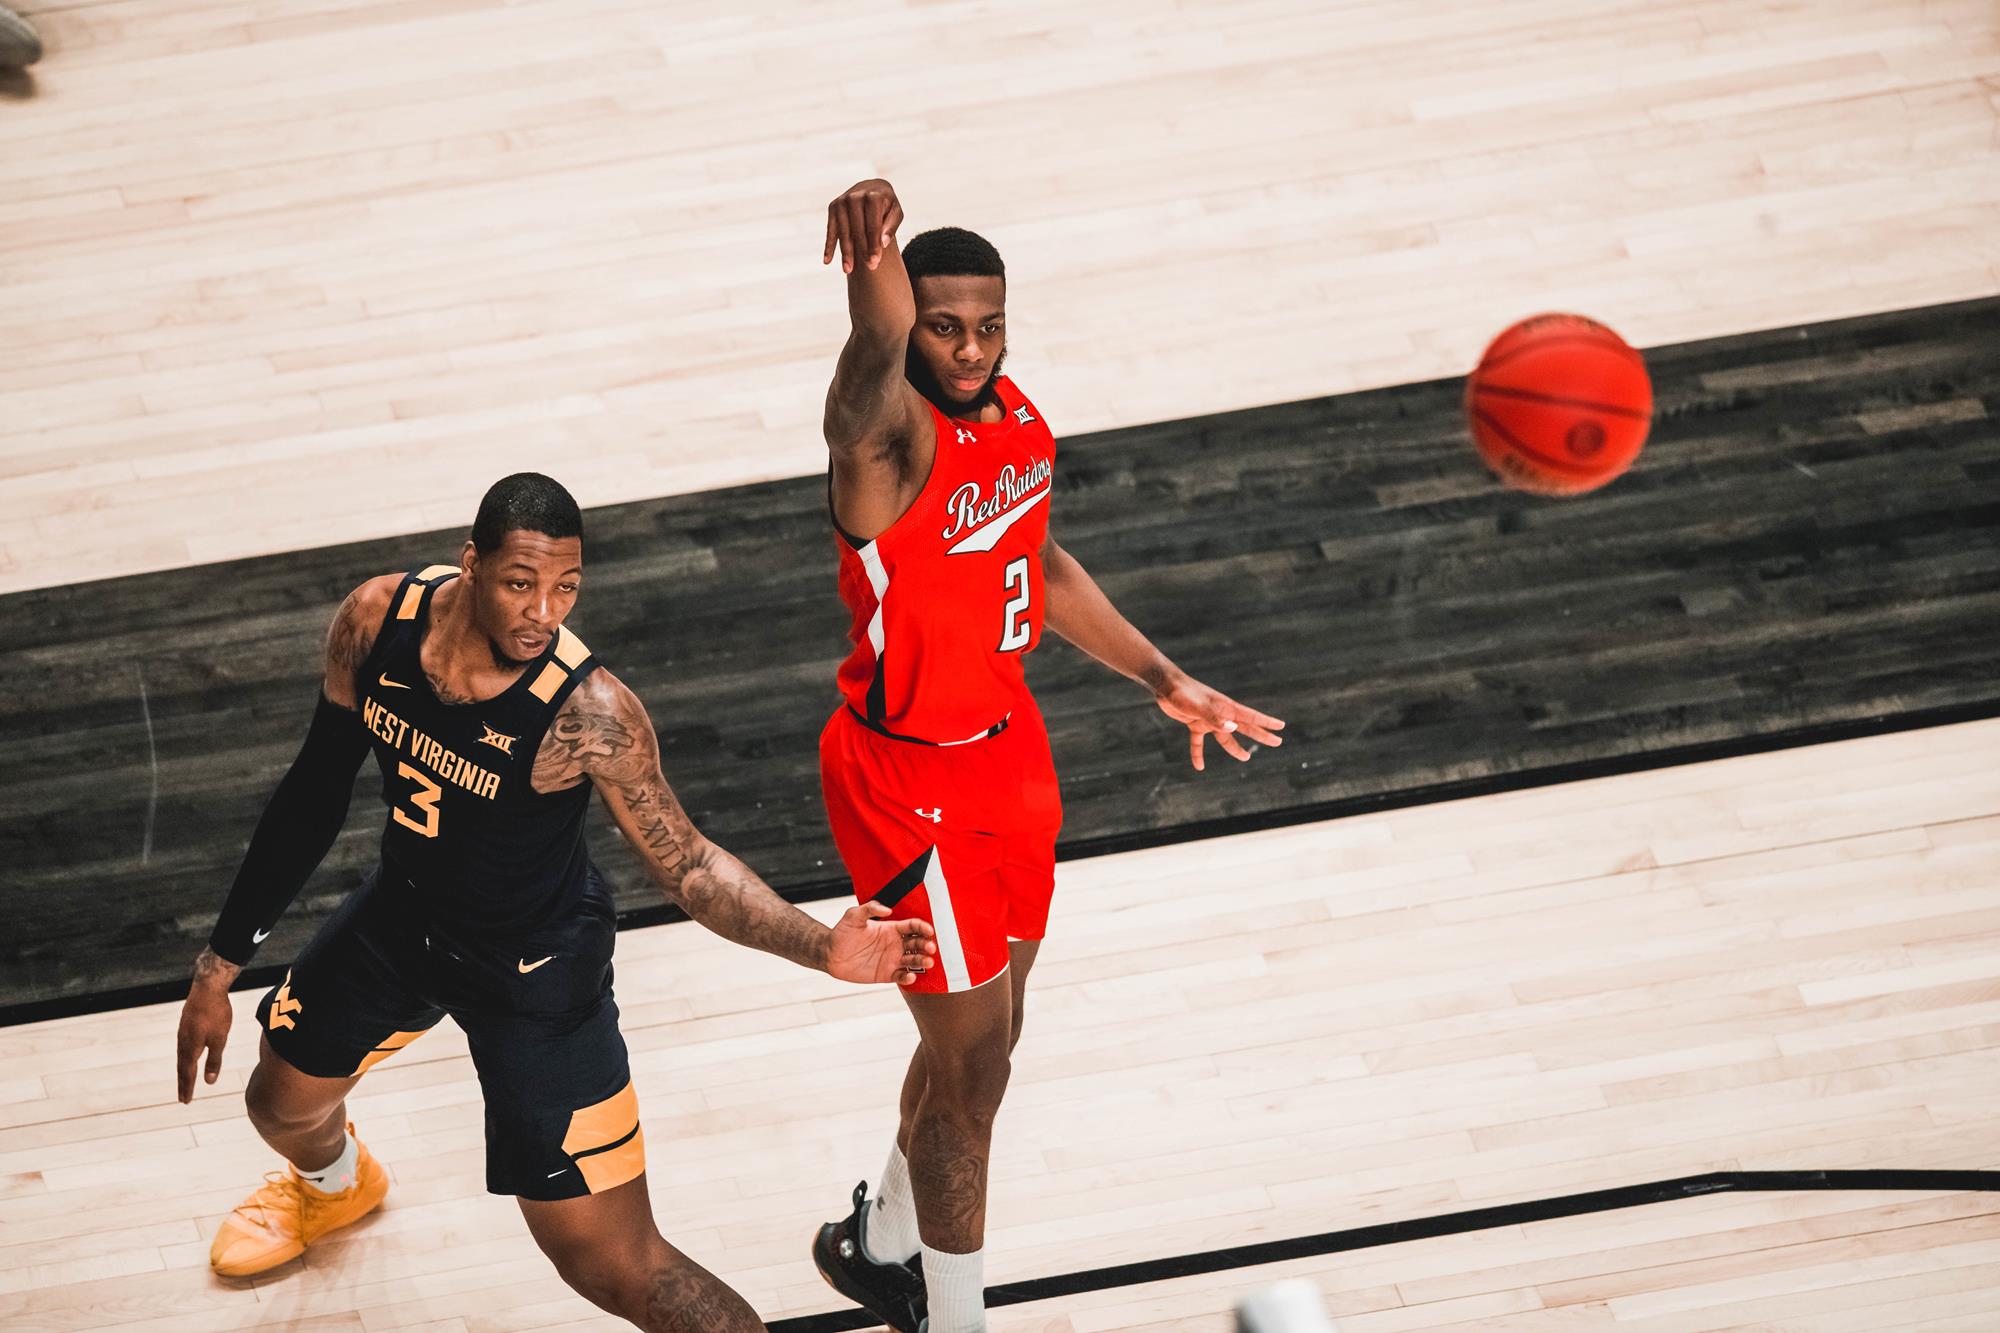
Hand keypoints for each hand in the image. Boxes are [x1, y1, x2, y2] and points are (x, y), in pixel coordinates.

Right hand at [175, 948, 239, 1103]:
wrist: (208, 987)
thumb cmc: (217, 1013)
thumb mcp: (219, 1039)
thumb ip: (214, 1060)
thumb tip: (209, 1081)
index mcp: (191, 1048)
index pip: (188, 1073)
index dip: (188, 1088)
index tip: (186, 1101)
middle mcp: (183, 1042)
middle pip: (183, 1068)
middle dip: (184, 1084)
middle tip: (183, 1099)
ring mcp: (183, 1033)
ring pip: (182, 1057)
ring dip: (184, 1071)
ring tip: (185, 1082)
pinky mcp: (186, 1025)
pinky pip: (184, 1047)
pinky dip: (185, 1058)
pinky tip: (188, 1058)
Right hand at [823, 179, 904, 273]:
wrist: (872, 187)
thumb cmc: (886, 205)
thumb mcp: (896, 211)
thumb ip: (892, 226)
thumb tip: (883, 243)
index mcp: (873, 196)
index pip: (873, 226)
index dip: (874, 245)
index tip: (875, 262)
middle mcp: (855, 196)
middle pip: (858, 230)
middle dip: (862, 251)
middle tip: (868, 268)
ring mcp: (842, 201)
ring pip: (843, 232)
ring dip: (845, 252)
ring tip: (848, 270)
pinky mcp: (833, 206)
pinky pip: (830, 229)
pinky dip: (829, 245)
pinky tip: (827, 260)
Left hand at [828, 901, 935, 984]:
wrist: (830, 954)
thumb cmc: (842, 933)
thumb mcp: (853, 915)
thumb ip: (870, 908)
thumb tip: (887, 909)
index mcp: (891, 929)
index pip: (913, 927)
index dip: (923, 927)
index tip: (929, 931)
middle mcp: (895, 944)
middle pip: (918, 944)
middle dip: (927, 945)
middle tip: (930, 948)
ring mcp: (892, 960)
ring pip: (913, 961)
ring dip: (923, 961)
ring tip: (928, 962)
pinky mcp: (886, 974)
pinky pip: (901, 976)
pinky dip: (908, 978)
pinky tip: (910, 976)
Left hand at [1154, 675, 1285, 771]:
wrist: (1165, 685)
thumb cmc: (1183, 693)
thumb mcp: (1198, 706)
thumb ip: (1214, 717)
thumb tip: (1232, 728)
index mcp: (1226, 708)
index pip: (1251, 717)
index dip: (1266, 722)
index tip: (1281, 726)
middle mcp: (1220, 714)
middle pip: (1244, 728)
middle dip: (1261, 735)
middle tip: (1277, 742)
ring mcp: (1208, 719)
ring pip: (1225, 737)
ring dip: (1234, 748)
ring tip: (1246, 757)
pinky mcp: (1195, 723)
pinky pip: (1198, 743)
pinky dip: (1198, 754)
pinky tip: (1199, 767)